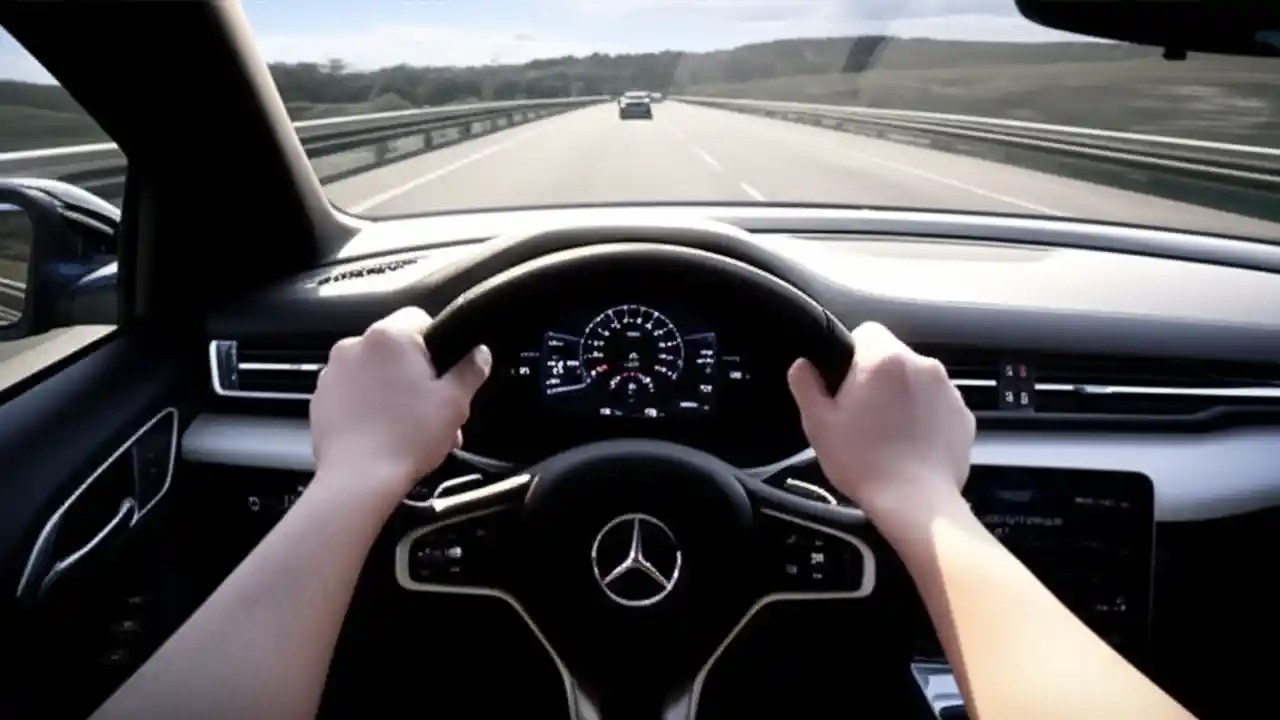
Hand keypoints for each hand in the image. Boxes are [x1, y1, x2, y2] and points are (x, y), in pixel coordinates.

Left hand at [310, 307, 491, 499]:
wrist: (359, 479)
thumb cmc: (407, 438)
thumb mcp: (454, 403)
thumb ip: (471, 370)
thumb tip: (480, 353)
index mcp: (389, 337)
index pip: (419, 318)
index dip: (438, 342)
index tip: (445, 369)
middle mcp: (354, 346)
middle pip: (396, 349)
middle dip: (415, 373)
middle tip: (432, 406)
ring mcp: (332, 373)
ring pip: (373, 372)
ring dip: (391, 389)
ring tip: (407, 424)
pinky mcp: (320, 399)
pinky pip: (351, 393)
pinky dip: (366, 405)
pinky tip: (382, 431)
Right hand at [787, 322, 974, 526]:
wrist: (916, 502)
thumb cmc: (864, 462)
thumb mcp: (818, 424)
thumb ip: (806, 385)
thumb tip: (802, 365)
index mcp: (883, 359)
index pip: (866, 331)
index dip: (851, 355)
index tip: (846, 384)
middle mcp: (922, 365)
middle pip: (893, 357)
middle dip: (878, 378)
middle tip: (862, 414)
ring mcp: (949, 390)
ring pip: (917, 381)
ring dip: (903, 396)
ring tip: (888, 434)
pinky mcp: (964, 415)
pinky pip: (938, 405)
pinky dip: (926, 417)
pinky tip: (911, 444)